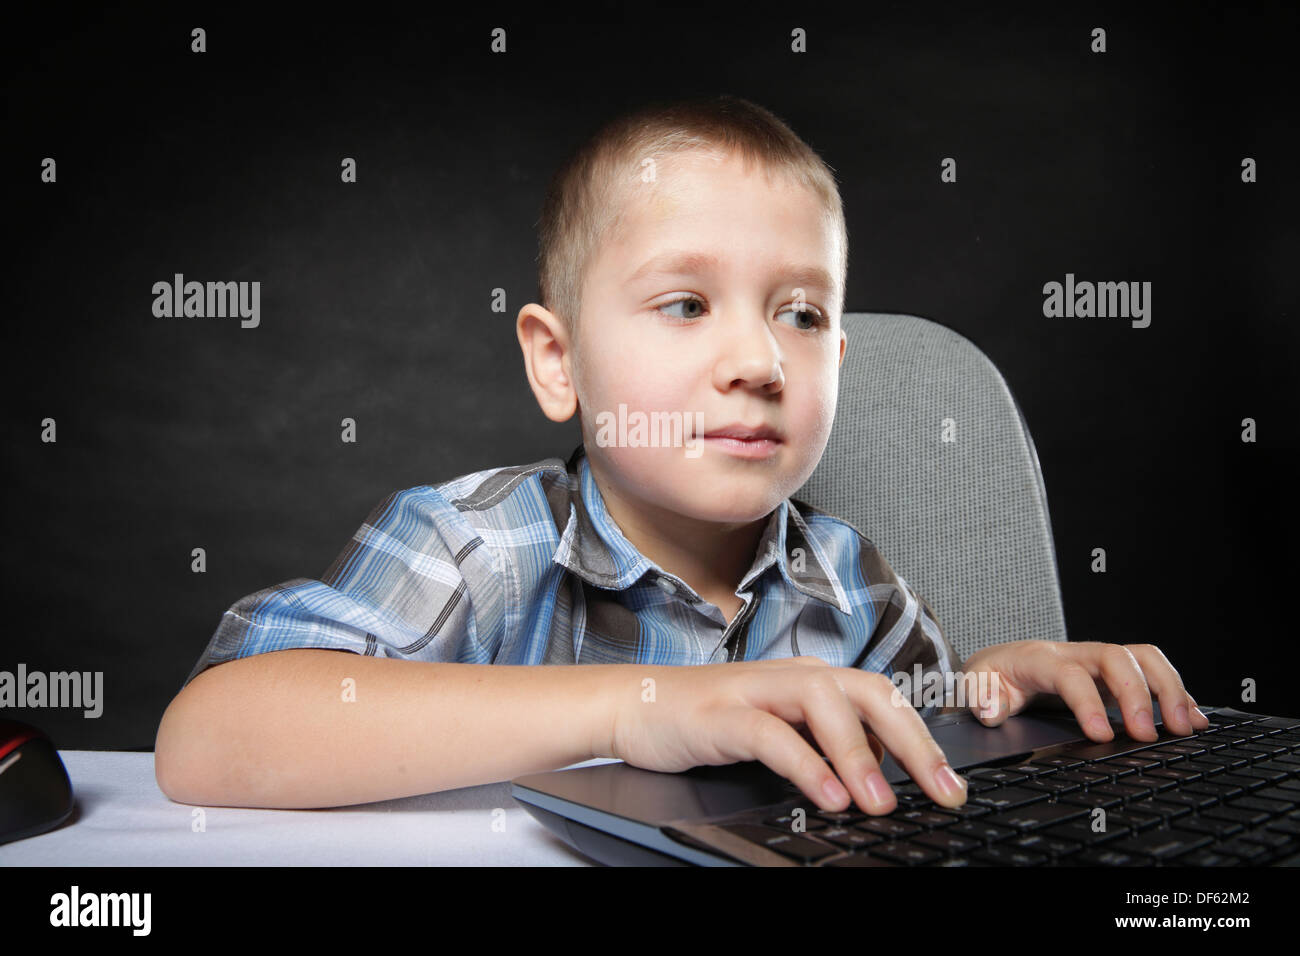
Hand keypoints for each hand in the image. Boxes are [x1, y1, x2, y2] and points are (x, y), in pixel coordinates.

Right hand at [603, 657, 967, 816]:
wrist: (634, 705)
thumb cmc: (707, 721)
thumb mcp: (778, 731)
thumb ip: (824, 746)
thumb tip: (879, 783)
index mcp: (811, 680)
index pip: (883, 698)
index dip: (924, 739)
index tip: (952, 785)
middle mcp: (791, 676)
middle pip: (869, 691)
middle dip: (913, 742)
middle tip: (943, 791)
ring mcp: (756, 690)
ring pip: (825, 703)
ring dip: (860, 753)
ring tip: (881, 802)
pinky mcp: (721, 714)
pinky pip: (771, 733)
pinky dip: (805, 764)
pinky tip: (827, 796)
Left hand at [961, 640, 1210, 740]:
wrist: (999, 663)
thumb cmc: (991, 675)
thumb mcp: (975, 686)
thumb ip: (980, 697)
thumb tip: (990, 711)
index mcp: (1039, 658)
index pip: (1069, 673)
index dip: (1088, 702)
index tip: (1102, 735)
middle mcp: (1075, 653)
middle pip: (1118, 658)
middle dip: (1139, 694)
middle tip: (1150, 734)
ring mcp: (1099, 662)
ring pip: (1143, 658)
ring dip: (1170, 689)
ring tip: (1185, 726)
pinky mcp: (1116, 675)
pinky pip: (1153, 672)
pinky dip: (1178, 693)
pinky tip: (1194, 719)